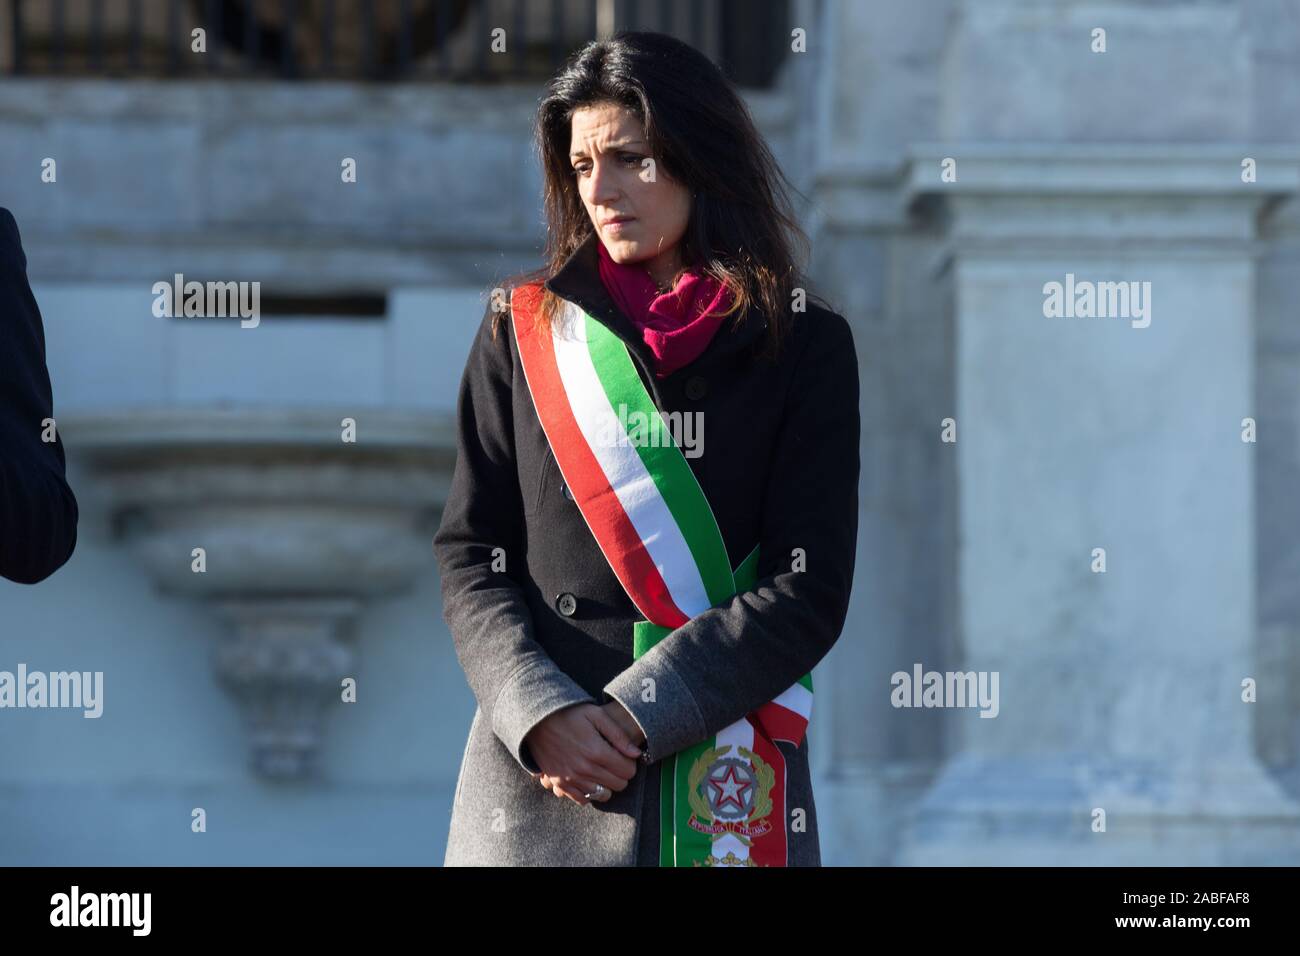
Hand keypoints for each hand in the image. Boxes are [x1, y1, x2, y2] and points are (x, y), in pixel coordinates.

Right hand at [526, 702, 642, 804]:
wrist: (536, 721)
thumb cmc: (568, 715)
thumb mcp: (596, 715)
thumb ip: (618, 735)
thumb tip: (636, 754)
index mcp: (596, 751)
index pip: (628, 771)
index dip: (630, 763)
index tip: (624, 756)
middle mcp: (585, 769)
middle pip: (618, 784)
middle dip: (621, 774)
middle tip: (615, 762)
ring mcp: (571, 779)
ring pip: (604, 795)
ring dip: (607, 784)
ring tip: (603, 770)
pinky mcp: (560, 784)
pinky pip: (582, 800)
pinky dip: (590, 793)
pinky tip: (590, 779)